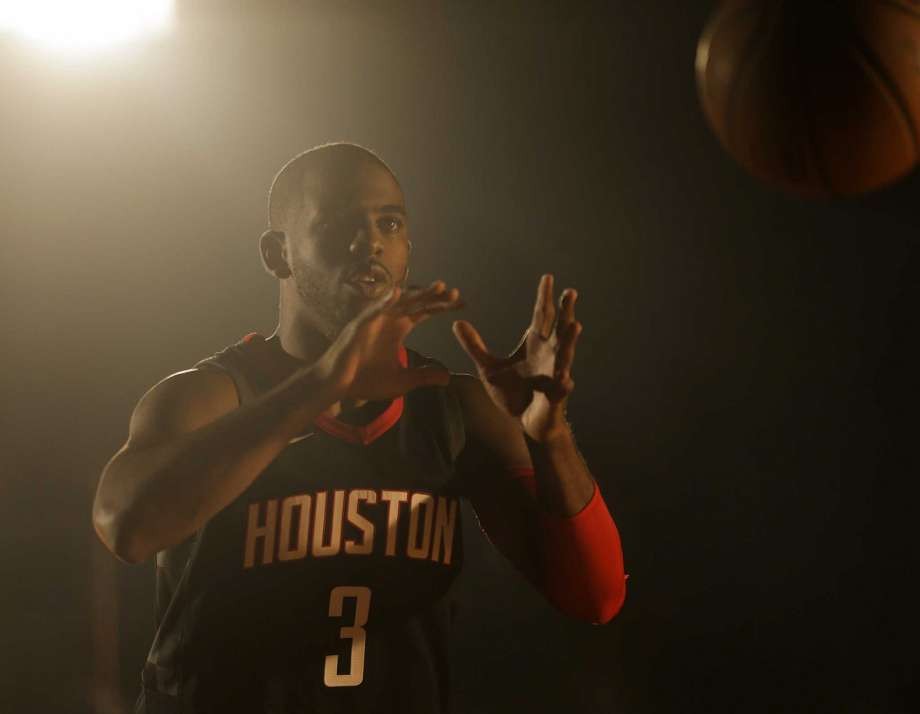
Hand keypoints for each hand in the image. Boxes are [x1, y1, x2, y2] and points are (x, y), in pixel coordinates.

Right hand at [314, 281, 463, 401]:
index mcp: (399, 329)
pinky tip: (398, 292)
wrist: (338, 386)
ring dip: (417, 294)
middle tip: (454, 292)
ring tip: (437, 287)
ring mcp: (374, 320)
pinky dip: (384, 300)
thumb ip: (423, 377)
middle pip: (416, 303)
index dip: (442, 306)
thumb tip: (447, 378)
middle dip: (435, 297)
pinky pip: (373, 310)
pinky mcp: (359, 325)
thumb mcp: (402, 382)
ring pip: (399, 302)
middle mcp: (389, 320)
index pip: (425, 312)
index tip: (462, 303)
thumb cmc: (366, 381)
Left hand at [452, 274, 581, 442]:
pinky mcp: (554, 396)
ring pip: (564, 355)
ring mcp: (555, 374)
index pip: (542, 316)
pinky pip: (560, 389)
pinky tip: (566, 381)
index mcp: (535, 344)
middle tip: (570, 292)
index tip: (547, 277)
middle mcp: (549, 355)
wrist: (525, 422)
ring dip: (569, 342)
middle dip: (565, 311)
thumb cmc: (513, 392)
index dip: (544, 297)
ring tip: (576, 326)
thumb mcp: (489, 368)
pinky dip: (563, 385)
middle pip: (559, 329)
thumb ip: (475, 346)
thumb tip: (457, 323)